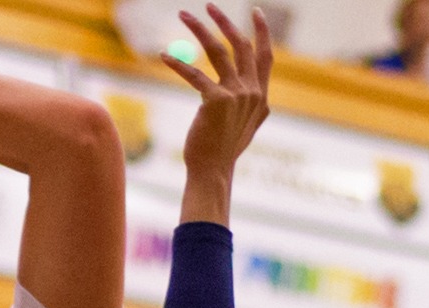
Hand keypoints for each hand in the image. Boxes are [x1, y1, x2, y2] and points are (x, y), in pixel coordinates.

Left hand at [161, 5, 271, 177]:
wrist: (213, 170)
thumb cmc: (224, 149)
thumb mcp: (245, 124)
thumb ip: (251, 104)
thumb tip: (256, 94)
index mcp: (261, 95)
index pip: (265, 56)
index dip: (262, 31)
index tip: (256, 11)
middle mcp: (253, 92)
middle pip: (241, 45)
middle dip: (225, 21)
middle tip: (209, 5)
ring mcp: (236, 95)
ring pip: (218, 51)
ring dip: (200, 30)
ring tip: (184, 15)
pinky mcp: (215, 101)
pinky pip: (195, 74)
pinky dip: (177, 63)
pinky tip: (163, 56)